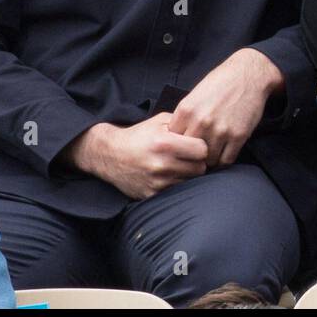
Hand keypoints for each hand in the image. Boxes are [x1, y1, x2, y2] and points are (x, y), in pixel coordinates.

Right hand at [64, 117, 207, 200]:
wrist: (110, 155)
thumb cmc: (139, 136)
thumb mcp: (159, 121)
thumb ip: (183, 124)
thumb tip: (205, 129)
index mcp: (164, 143)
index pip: (202, 150)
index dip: (201, 146)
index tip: (196, 145)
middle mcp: (162, 164)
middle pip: (200, 168)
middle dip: (198, 162)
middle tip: (190, 157)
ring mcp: (157, 182)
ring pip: (190, 182)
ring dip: (188, 175)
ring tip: (179, 166)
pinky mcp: (152, 195)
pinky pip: (177, 191)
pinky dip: (177, 184)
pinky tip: (170, 175)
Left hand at [168, 49, 282, 166]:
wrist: (248, 74)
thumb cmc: (220, 82)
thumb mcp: (195, 95)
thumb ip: (185, 116)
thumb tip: (176, 138)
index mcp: (186, 110)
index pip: (173, 141)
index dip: (178, 145)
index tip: (184, 146)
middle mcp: (201, 122)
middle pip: (188, 153)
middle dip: (192, 156)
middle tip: (197, 155)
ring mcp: (220, 130)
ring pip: (208, 160)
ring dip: (209, 160)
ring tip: (211, 154)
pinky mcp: (238, 136)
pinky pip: (226, 160)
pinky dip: (223, 161)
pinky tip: (223, 153)